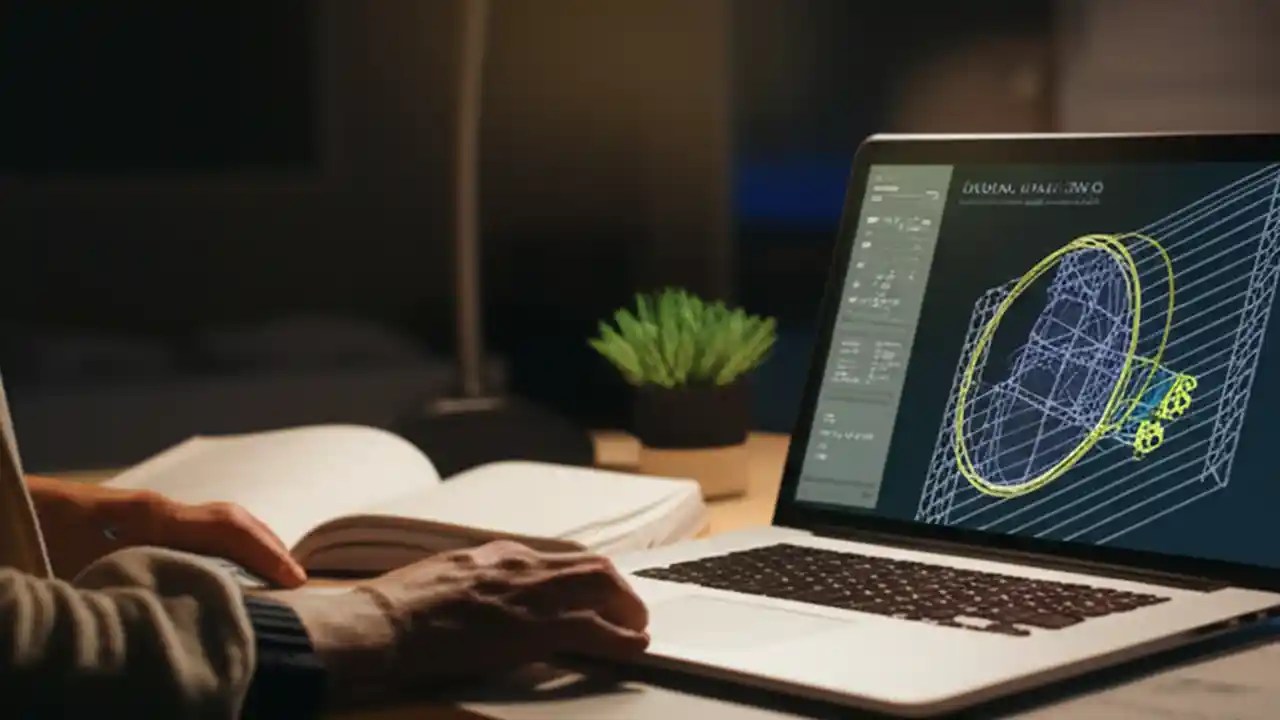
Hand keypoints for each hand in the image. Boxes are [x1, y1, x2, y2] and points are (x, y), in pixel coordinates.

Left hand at [26, 475, 306, 586]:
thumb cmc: (20, 532)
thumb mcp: (68, 566)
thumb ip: (124, 581)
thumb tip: (174, 610)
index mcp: (144, 515)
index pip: (226, 527)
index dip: (266, 553)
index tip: (296, 582)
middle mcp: (150, 507)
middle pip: (229, 517)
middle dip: (269, 546)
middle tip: (298, 582)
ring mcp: (139, 511)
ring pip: (210, 521)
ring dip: (247, 546)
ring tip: (271, 578)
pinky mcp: (125, 521)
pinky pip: (190, 530)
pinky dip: (220, 547)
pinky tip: (221, 573)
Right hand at [269, 540, 649, 703]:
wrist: (386, 623)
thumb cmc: (400, 609)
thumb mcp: (443, 579)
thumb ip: (474, 582)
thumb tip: (485, 597)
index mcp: (498, 554)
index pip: (556, 557)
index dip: (583, 575)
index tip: (595, 589)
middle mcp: (522, 565)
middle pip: (590, 564)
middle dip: (616, 587)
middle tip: (629, 609)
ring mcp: (532, 594)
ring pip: (602, 588)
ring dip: (626, 609)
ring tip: (637, 628)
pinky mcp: (537, 626)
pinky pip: (596, 629)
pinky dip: (622, 638)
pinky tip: (635, 647)